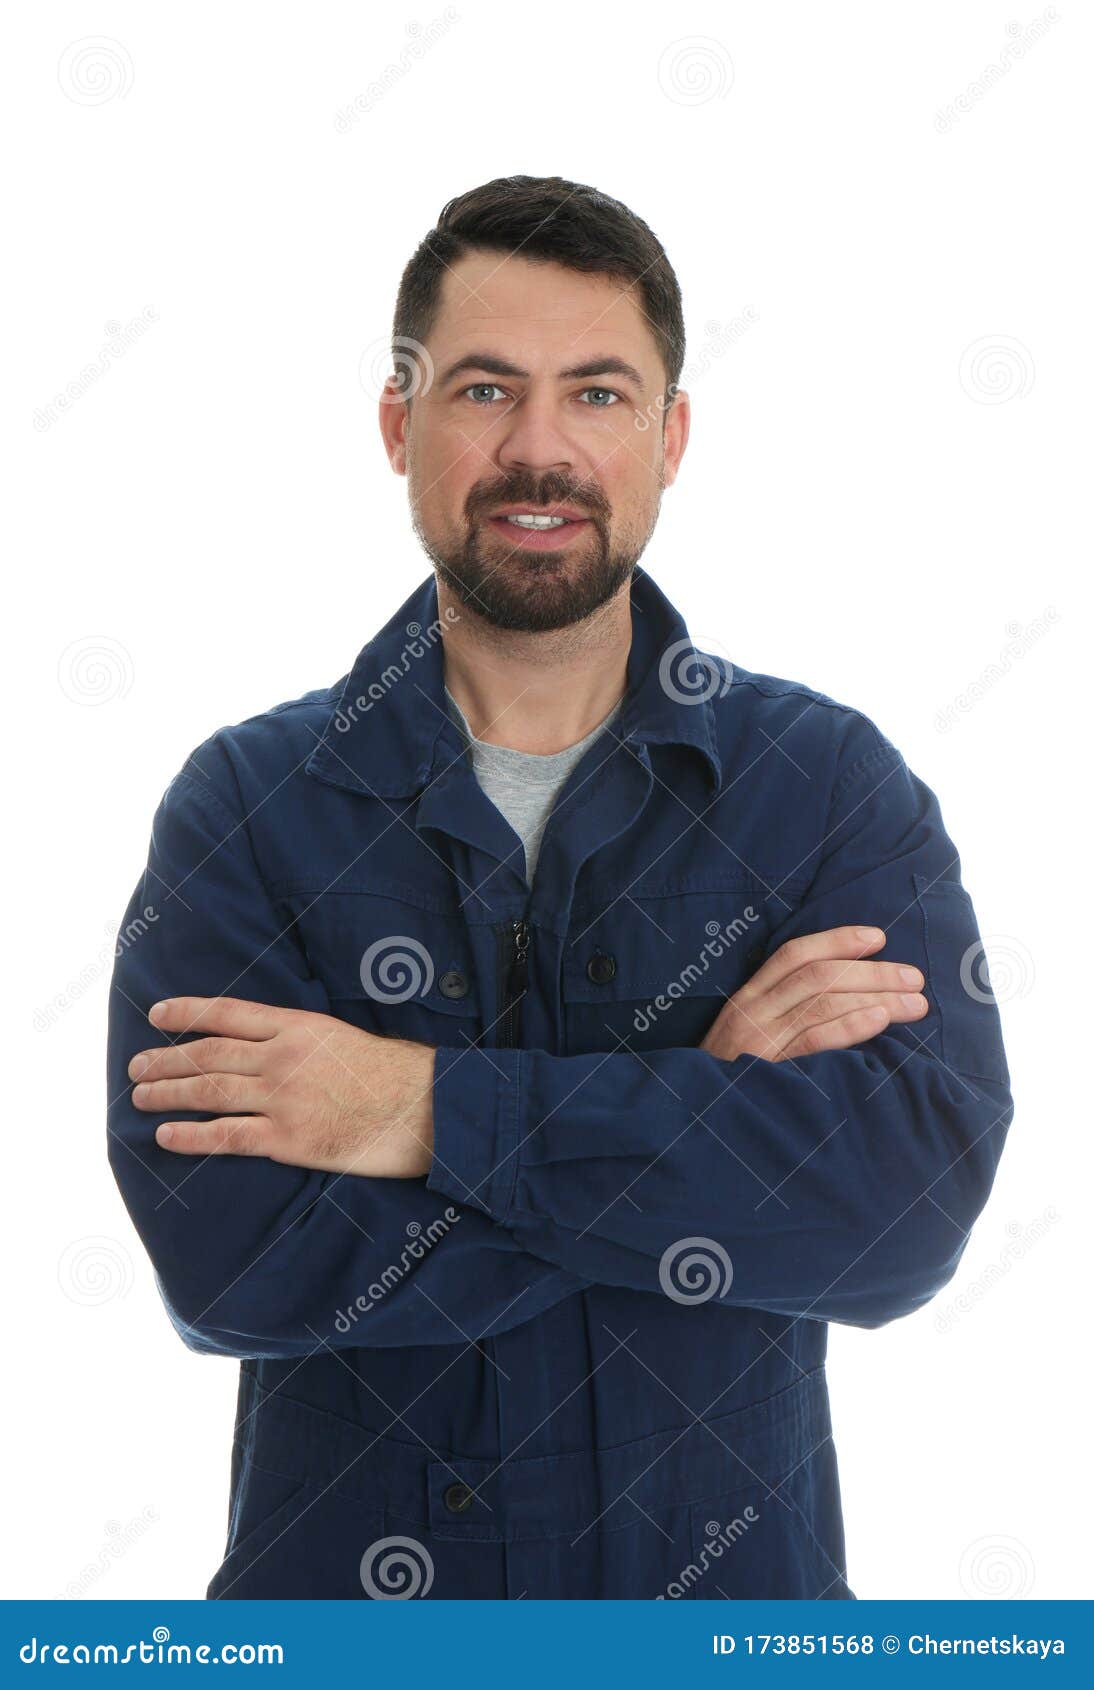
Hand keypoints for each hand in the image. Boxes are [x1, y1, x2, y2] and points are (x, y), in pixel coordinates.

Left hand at [128, 997, 435, 1176]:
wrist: (426, 1106)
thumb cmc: (396, 1074)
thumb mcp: (345, 1036)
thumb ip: (304, 1038)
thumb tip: (272, 1045)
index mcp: (298, 1026)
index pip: (229, 1014)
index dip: (188, 1012)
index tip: (158, 1014)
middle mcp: (282, 1056)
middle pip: (208, 1054)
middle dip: (166, 1059)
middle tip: (137, 1066)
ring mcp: (283, 1097)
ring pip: (209, 1091)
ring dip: (168, 1093)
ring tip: (141, 1097)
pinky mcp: (288, 1139)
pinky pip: (227, 1135)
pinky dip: (191, 1136)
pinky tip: (166, 1137)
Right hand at [699, 925, 927, 1062]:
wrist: (691, 1121)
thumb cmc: (732, 1077)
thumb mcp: (749, 1035)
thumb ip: (784, 1012)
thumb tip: (848, 994)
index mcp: (749, 997)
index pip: (795, 954)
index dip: (838, 940)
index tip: (878, 937)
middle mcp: (753, 1011)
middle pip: (819, 976)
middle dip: (873, 972)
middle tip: (915, 977)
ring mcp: (760, 1041)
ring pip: (823, 1002)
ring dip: (876, 997)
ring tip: (915, 1003)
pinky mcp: (768, 1070)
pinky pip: (815, 1040)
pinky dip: (850, 1025)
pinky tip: (880, 1020)